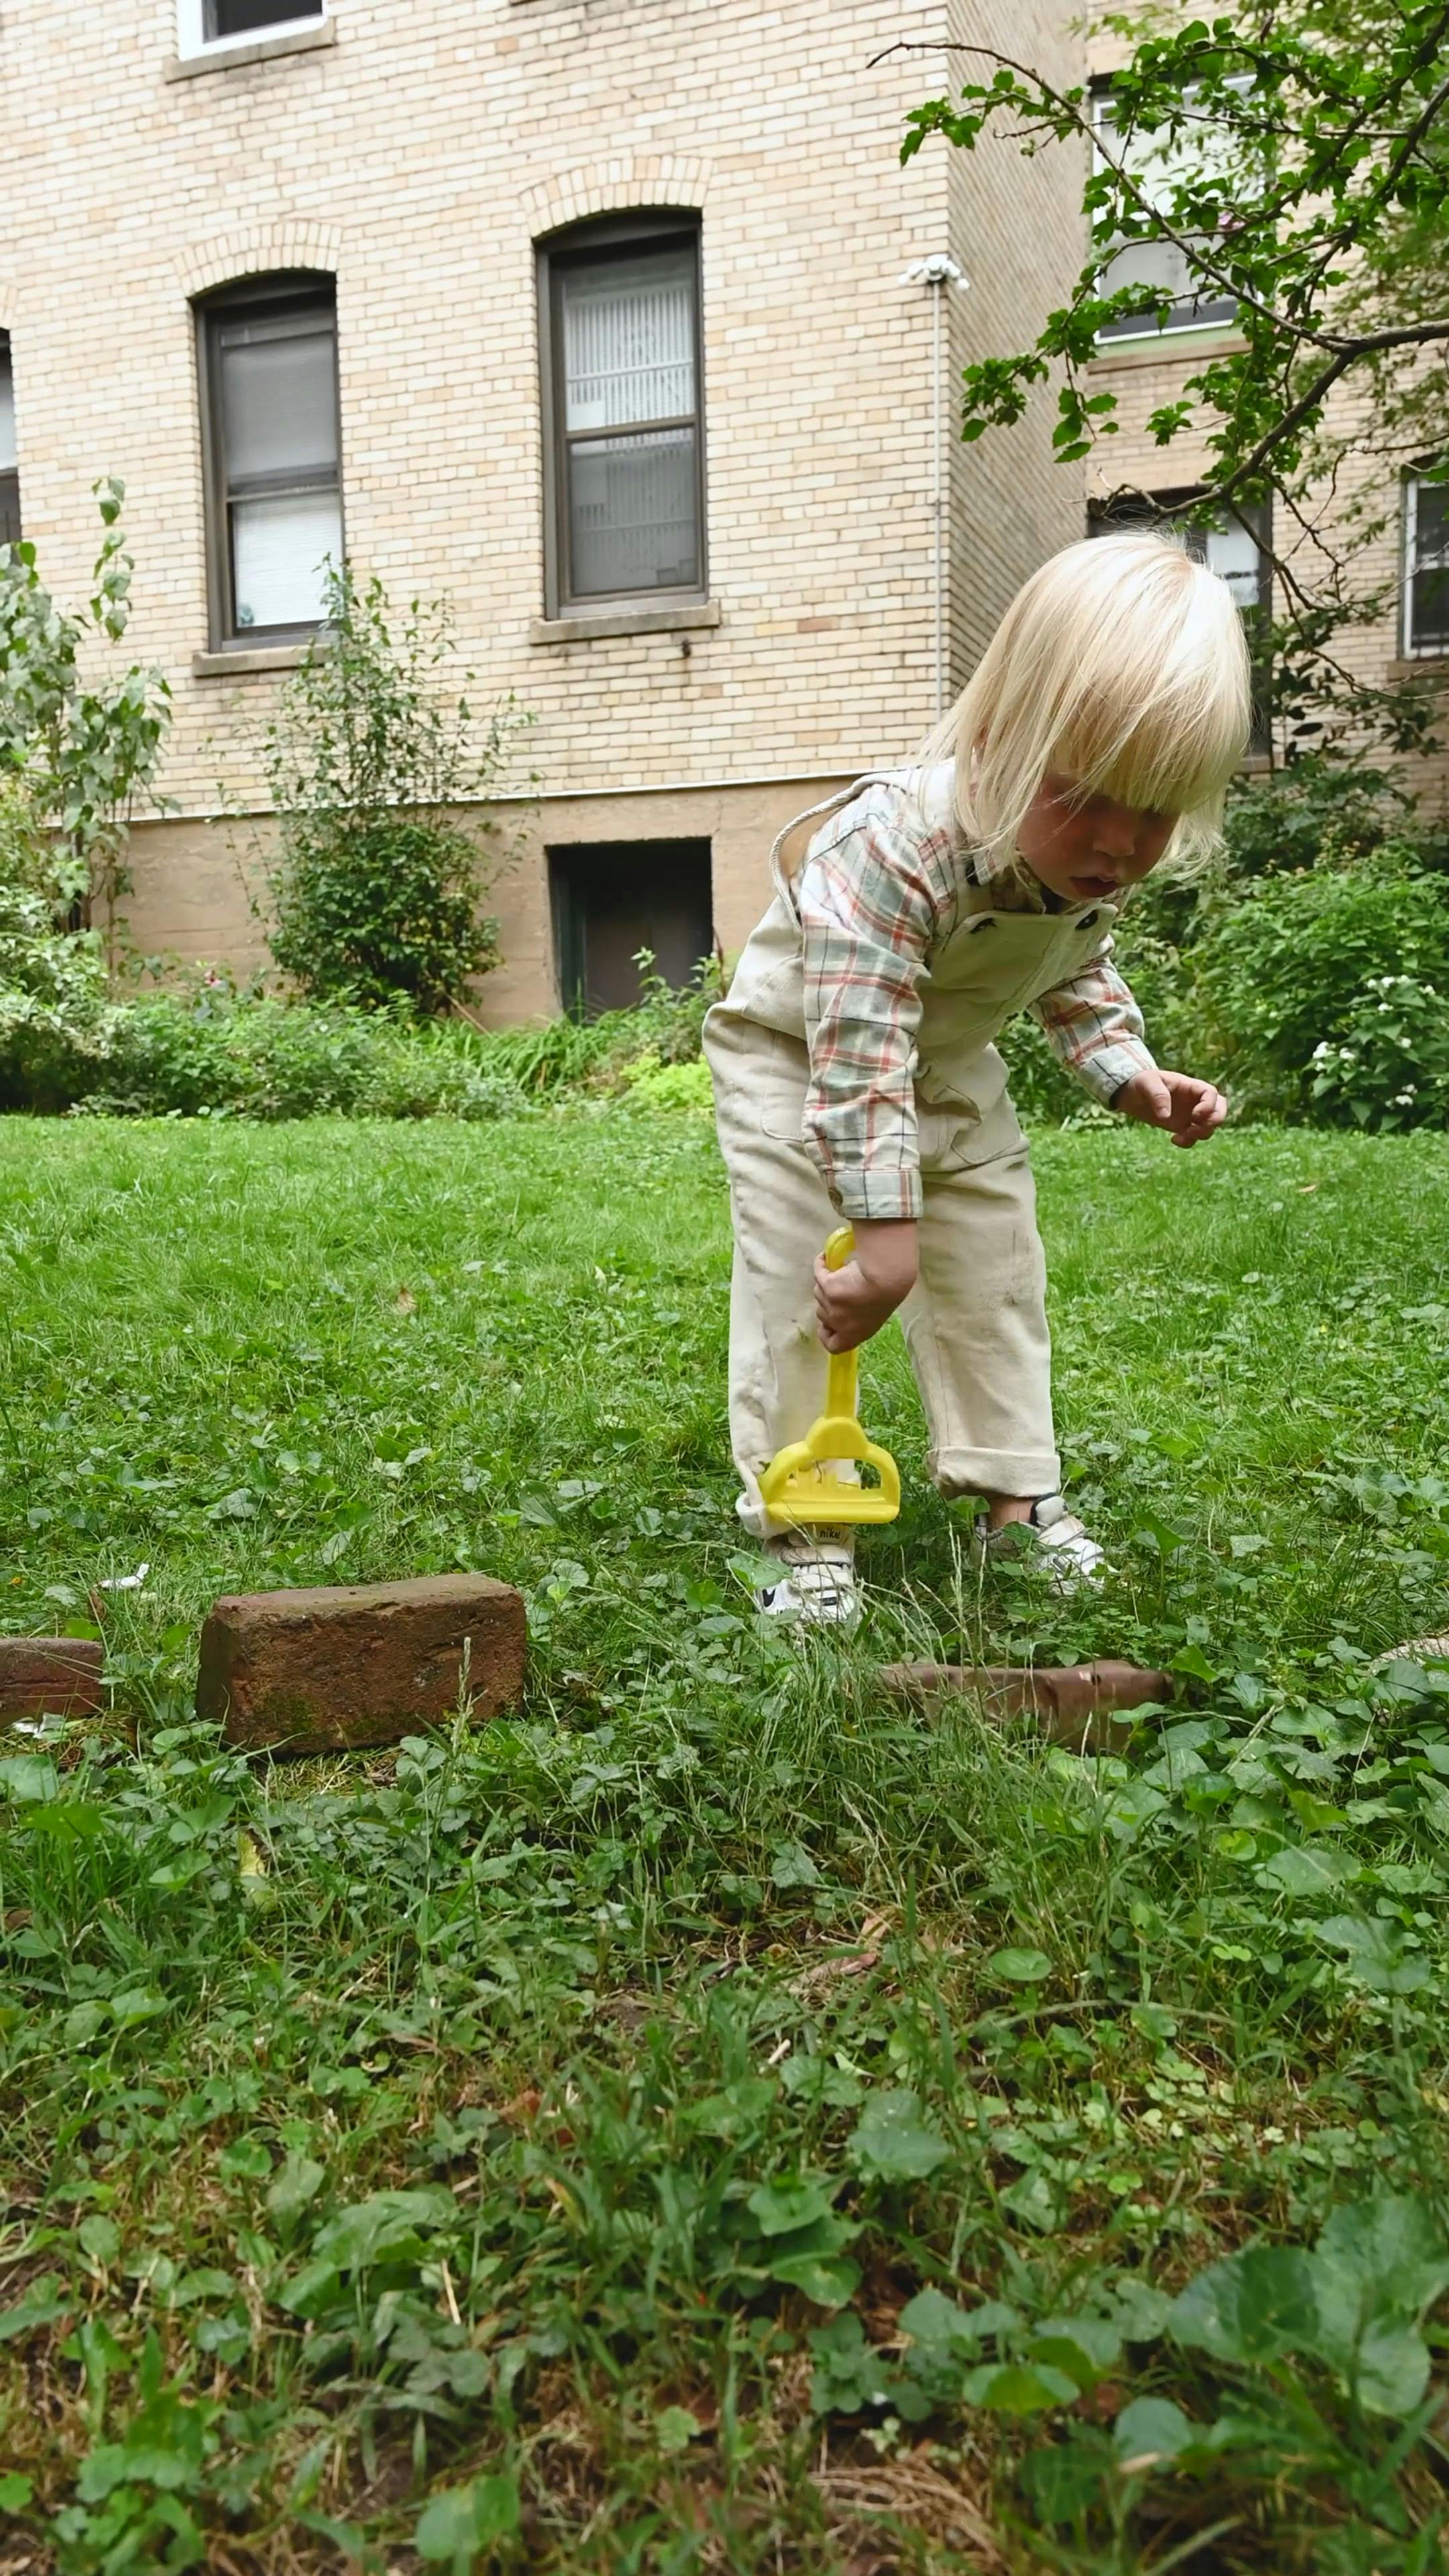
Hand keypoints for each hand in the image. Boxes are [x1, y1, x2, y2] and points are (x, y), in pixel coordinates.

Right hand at [813, 1219, 918, 1352]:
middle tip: (839, 1290)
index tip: (826, 1325)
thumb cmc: (888, 1295)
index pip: (833, 1345)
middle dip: (829, 1303)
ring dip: (827, 1284)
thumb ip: (860, 1317)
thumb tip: (852, 1307)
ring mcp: (829, 1305)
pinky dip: (821, 1266)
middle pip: (823, 1316)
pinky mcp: (825, 1286)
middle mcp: (838, 1323)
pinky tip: (825, 1259)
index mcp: (854, 1334)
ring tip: (841, 1272)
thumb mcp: (876, 1314)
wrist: (885, 1278)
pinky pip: (818, 1274)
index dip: (826, 1335)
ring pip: (819, 1294)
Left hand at [1116, 1067, 1226, 1147]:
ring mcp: (1190, 1114)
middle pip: (1220, 1109)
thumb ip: (1157, 1095)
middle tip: (1195, 1129)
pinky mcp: (1182, 1126)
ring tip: (1181, 1136)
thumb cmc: (1140, 1082)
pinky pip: (1195, 1137)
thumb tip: (1165, 1116)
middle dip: (1214, 1121)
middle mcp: (1194, 1100)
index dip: (1208, 1106)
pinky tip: (1174, 1140)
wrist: (1130, 1093)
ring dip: (1201, 1134)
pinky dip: (1190, 1142)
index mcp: (1190, 1086)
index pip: (1211, 1094)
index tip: (1194, 1117)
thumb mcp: (1146, 1083)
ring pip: (1210, 1126)